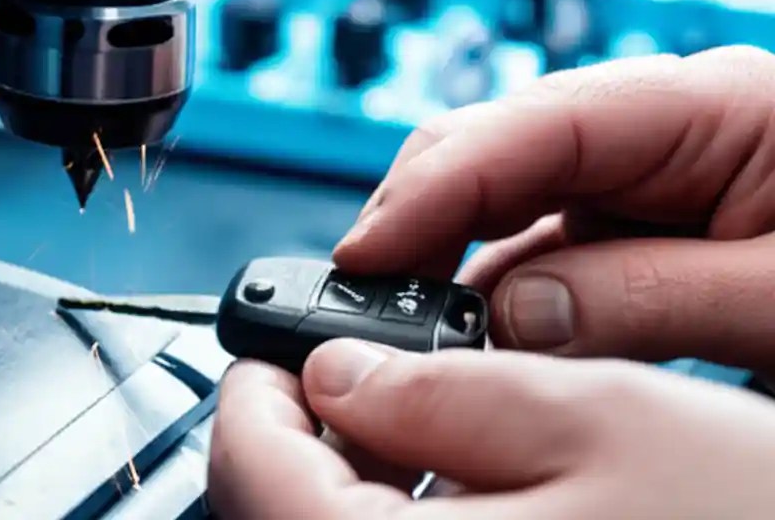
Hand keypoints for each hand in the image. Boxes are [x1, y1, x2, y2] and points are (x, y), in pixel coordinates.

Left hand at [208, 339, 774, 518]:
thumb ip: (442, 392)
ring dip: (346, 482)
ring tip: (421, 427)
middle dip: (303, 434)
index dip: (255, 387)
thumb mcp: (599, 422)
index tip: (280, 347)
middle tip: (357, 376)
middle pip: (277, 513)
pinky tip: (456, 494)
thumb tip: (337, 373)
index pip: (251, 469)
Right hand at [335, 47, 774, 377]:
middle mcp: (663, 136)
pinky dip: (501, 306)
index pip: (533, 125)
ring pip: (509, 215)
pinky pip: (544, 259)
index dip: (431, 187)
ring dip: (455, 274)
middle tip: (369, 303)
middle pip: (497, 154)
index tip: (365, 255)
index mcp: (711, 107)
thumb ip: (652, 297)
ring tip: (414, 335)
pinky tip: (476, 343)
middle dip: (422, 223)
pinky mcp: (640, 235)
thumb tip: (516, 314)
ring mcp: (647, 185)